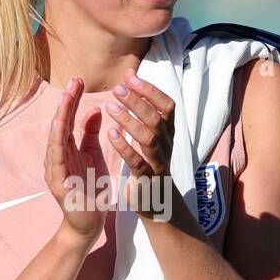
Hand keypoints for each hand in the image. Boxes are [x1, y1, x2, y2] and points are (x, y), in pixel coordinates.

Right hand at [44, 78, 109, 243]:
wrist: (89, 223)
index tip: (79, 81)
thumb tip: (94, 109)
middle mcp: (56, 156)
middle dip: (66, 102)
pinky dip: (57, 142)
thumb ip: (91, 134)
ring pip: (55, 138)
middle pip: (59, 124)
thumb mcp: (94, 156)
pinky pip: (56, 159)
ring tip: (67, 98)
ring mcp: (54, 169)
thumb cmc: (91, 189)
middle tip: (74, 81)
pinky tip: (60, 128)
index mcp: (66, 149)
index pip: (68, 119)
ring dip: (61, 117)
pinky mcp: (56, 183)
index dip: (72, 100)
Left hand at [105, 71, 175, 216]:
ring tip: (111, 107)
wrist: (158, 203)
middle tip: (117, 89)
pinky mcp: (147, 179)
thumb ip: (143, 109)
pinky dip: (125, 147)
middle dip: (138, 102)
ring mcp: (158, 163)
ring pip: (149, 139)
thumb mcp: (151, 135)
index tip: (130, 76)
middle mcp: (167, 145)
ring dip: (130, 121)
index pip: (167, 106)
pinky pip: (138, 162)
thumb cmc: (150, 164)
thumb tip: (130, 77)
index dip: (151, 90)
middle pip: (157, 119)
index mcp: (169, 133)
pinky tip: (111, 134)